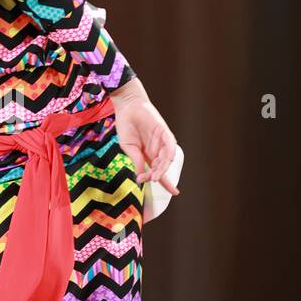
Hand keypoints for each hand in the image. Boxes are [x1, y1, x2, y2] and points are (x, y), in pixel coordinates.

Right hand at [112, 79, 179, 193]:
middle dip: (158, 176)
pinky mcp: (163, 132)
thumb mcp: (128, 147)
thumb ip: (136, 161)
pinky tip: (166, 160)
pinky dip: (169, 153)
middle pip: (161, 167)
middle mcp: (156, 150)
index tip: (174, 193)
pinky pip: (170, 144)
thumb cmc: (125, 126)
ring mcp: (161, 141)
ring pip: (166, 158)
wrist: (127, 107)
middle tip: (151, 180)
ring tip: (155, 175)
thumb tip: (140, 178)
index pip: (158, 171)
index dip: (166, 182)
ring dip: (162, 168)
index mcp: (147, 155)